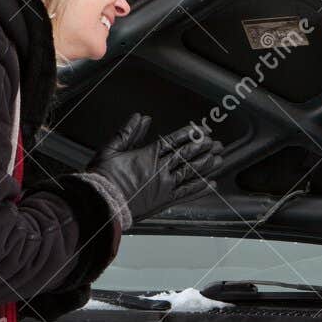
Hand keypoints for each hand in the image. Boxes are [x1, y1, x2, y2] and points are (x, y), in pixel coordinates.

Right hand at [86, 113, 224, 226]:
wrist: (101, 204)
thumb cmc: (102, 178)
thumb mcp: (111, 149)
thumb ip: (128, 132)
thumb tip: (140, 117)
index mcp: (148, 155)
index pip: (173, 141)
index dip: (189, 135)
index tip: (201, 131)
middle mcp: (160, 169)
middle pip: (186, 155)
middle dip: (203, 148)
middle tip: (217, 144)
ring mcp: (165, 186)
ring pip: (190, 172)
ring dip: (206, 165)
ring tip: (219, 159)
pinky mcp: (165, 201)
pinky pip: (187, 193)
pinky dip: (200, 188)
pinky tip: (211, 184)